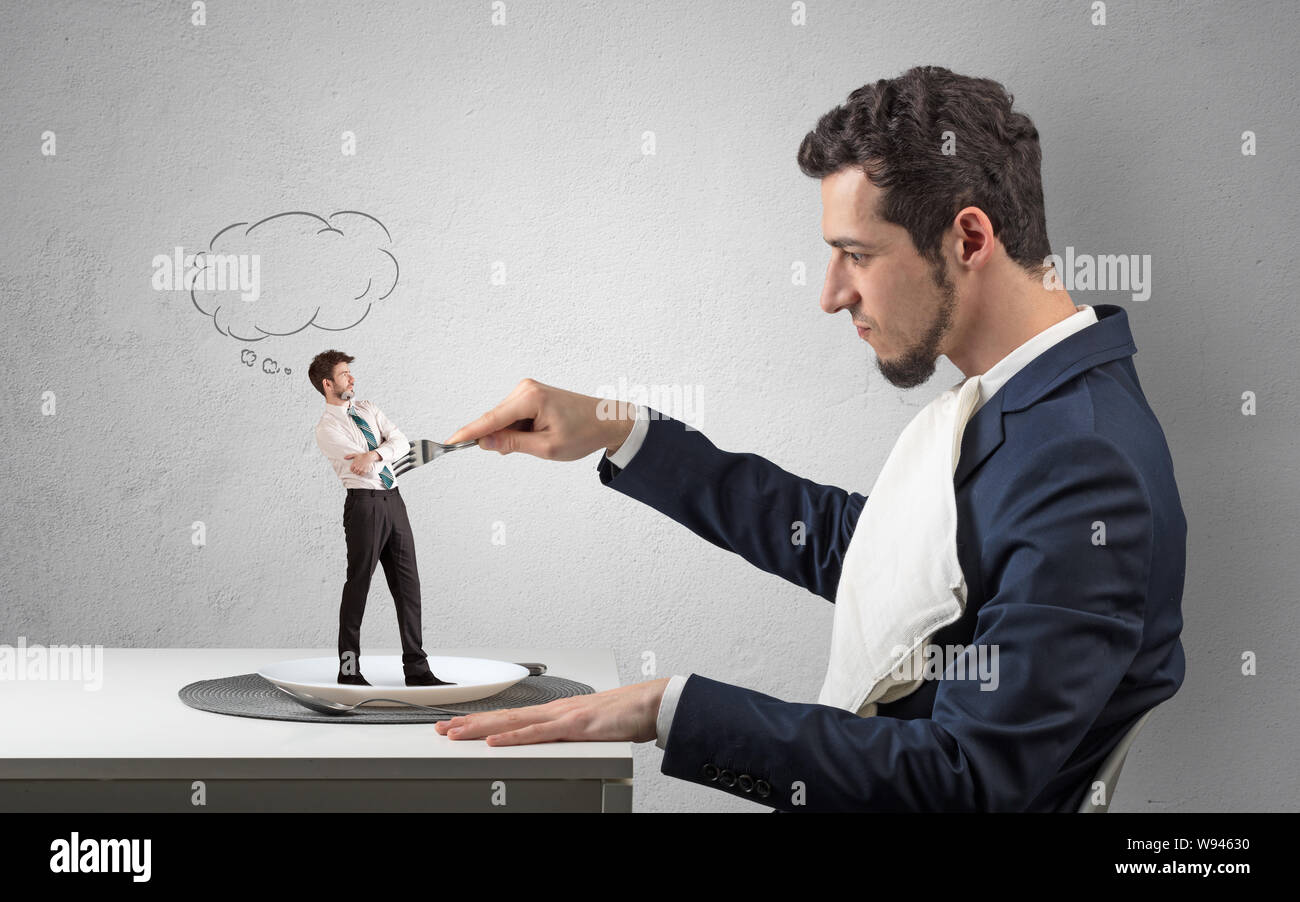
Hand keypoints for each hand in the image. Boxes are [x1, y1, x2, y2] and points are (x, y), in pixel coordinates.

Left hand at [344, 449, 379, 475]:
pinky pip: (361, 474)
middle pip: (354, 472)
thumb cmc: (361, 456)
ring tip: (359, 471)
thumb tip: (344, 458)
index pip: (351, 469)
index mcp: (354, 464)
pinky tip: (362, 472)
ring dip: (358, 473)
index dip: (352, 469)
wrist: (368, 457)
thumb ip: (349, 456)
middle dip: (355, 471)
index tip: (354, 468)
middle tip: (357, 469)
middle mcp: (357, 467)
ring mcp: (361, 469)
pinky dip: (361, 474)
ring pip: (357, 474)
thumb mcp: (355, 455)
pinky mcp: (364, 471)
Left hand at [434, 677, 670, 744]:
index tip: (457, 724)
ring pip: (512, 722)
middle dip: (469, 723)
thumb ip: (570, 733)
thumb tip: (555, 742)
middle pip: (502, 717)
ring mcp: (562, 716)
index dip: (481, 720)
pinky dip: (513, 737)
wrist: (651, 702)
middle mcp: (553, 710)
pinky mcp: (574, 726)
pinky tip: (495, 741)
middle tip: (441, 729)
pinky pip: (538, 734)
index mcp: (555, 712)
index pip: (510, 716)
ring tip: (455, 734)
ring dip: (481, 729)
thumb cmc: (626, 715)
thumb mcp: (590, 727)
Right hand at [443, 378, 635, 459]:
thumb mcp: (546, 447)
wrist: (606, 421)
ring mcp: (528, 390)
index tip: (450, 441)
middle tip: (527, 448)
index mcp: (530, 398)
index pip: (490, 419)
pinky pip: (513, 416)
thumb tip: (484, 443)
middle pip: (495, 420)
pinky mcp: (530, 394)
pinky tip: (538, 434)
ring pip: (504, 420)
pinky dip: (519, 430)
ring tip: (541, 440)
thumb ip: (512, 444)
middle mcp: (526, 388)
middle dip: (500, 439)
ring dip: (513, 435)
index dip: (469, 433)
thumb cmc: (583, 433)